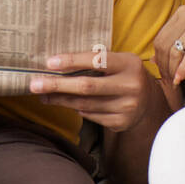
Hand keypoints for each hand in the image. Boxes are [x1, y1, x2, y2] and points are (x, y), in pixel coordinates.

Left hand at [29, 51, 155, 132]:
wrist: (149, 101)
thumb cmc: (125, 74)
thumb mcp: (118, 61)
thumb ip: (96, 61)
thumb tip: (57, 64)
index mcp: (129, 64)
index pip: (96, 60)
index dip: (72, 61)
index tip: (49, 63)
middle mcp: (130, 86)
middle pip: (87, 86)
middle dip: (57, 85)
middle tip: (34, 84)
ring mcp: (127, 107)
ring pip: (84, 105)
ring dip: (60, 100)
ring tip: (43, 95)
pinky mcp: (121, 123)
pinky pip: (90, 116)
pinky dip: (77, 110)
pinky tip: (68, 104)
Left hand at [153, 0, 184, 85]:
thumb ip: (178, 40)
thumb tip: (152, 59)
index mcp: (182, 13)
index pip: (160, 39)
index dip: (160, 60)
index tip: (164, 75)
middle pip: (164, 46)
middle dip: (164, 68)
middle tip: (169, 84)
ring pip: (175, 50)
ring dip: (172, 71)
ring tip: (175, 85)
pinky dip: (183, 68)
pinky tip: (181, 79)